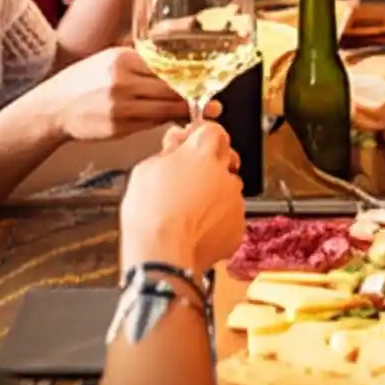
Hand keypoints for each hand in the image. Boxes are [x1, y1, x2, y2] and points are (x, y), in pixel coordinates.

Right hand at [42, 47, 217, 140]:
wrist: (54, 108)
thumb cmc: (83, 82)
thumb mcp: (108, 59)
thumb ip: (139, 59)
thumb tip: (174, 56)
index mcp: (122, 58)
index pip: (165, 66)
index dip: (189, 74)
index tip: (206, 78)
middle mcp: (122, 81)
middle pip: (169, 88)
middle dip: (193, 95)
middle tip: (214, 100)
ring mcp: (121, 106)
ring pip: (164, 109)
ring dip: (185, 111)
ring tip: (205, 112)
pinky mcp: (119, 127)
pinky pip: (151, 124)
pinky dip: (166, 122)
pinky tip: (177, 121)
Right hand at [120, 123, 244, 272]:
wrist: (162, 255)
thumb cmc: (149, 213)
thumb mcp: (146, 170)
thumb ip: (168, 151)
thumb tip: (176, 143)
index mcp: (201, 153)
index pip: (214, 129)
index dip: (202, 135)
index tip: (191, 142)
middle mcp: (224, 172)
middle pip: (226, 156)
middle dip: (212, 162)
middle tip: (191, 176)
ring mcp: (234, 200)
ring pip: (229, 188)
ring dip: (215, 193)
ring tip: (190, 210)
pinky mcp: (238, 226)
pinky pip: (231, 216)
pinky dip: (218, 220)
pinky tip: (197, 228)